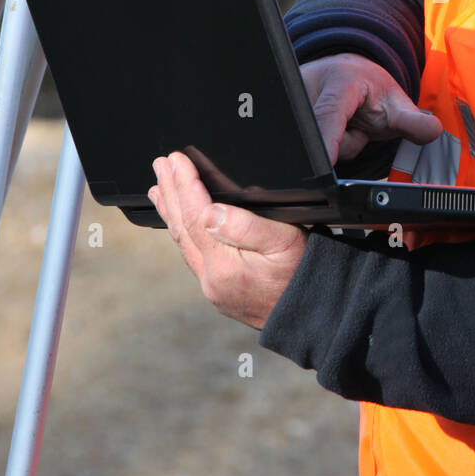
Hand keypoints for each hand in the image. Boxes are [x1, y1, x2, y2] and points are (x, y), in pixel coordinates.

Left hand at [149, 152, 306, 329]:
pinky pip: (194, 258)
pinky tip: (182, 226)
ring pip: (184, 244)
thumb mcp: (284, 241)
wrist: (315, 315)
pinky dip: (184, 234)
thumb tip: (209, 211)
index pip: (196, 215)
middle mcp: (212, 280)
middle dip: (170, 193)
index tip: (175, 160)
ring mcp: (214, 289)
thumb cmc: (305, 275)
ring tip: (159, 190)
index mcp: (225, 266)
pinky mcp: (220, 294)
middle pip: (182, 229)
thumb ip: (244, 226)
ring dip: (171, 213)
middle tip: (160, 166)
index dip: (184, 184)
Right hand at [301, 53, 441, 161]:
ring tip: (344, 127)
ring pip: (312, 147)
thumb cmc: (368, 88)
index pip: (330, 114)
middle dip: (342, 146)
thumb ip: (414, 121)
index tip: (326, 163)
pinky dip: (320, 145)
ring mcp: (293, 103)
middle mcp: (309, 88)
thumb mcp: (395, 101)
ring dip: (332, 146)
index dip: (328, 139)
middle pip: (322, 140)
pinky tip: (329, 132)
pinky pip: (303, 147)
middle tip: (357, 128)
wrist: (344, 74)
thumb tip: (434, 131)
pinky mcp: (288, 117)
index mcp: (340, 81)